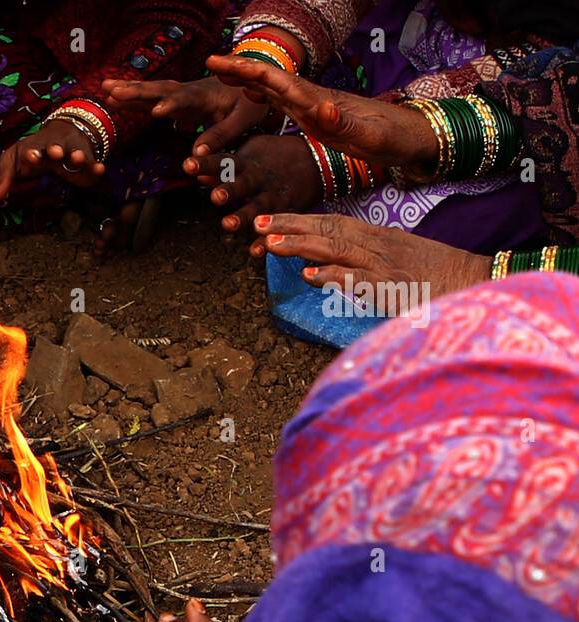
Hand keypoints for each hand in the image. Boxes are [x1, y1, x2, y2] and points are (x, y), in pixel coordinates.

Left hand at [0, 119, 104, 202]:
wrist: (60, 137)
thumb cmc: (31, 153)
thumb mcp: (13, 162)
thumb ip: (3, 181)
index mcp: (35, 149)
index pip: (32, 150)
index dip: (32, 153)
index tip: (31, 156)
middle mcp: (54, 149)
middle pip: (55, 148)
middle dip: (54, 149)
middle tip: (55, 152)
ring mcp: (71, 154)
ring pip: (75, 154)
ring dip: (76, 155)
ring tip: (77, 158)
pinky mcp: (86, 163)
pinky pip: (92, 164)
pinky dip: (96, 166)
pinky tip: (100, 168)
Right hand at [103, 76, 270, 156]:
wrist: (254, 85)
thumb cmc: (251, 104)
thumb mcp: (243, 120)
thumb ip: (220, 136)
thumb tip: (195, 155)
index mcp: (207, 95)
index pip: (186, 100)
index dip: (172, 105)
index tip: (156, 112)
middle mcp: (190, 91)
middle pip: (161, 90)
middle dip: (137, 91)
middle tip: (113, 91)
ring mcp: (181, 94)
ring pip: (152, 91)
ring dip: (129, 90)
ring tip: (105, 90)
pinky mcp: (177, 99)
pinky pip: (152, 98)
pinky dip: (134, 98)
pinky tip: (115, 100)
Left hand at [185, 134, 322, 232]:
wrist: (317, 160)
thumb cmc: (273, 155)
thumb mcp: (248, 151)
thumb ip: (220, 164)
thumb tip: (194, 171)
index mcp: (246, 162)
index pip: (222, 161)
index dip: (206, 163)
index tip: (188, 165)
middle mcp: (259, 179)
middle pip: (242, 184)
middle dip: (229, 190)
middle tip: (216, 195)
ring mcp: (273, 196)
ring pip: (257, 208)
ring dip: (243, 216)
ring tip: (229, 224)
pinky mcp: (287, 211)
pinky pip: (276, 228)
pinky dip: (265, 242)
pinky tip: (255, 251)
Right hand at [205, 56, 437, 173]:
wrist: (411, 137)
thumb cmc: (393, 137)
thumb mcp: (370, 134)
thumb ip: (344, 122)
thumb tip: (320, 109)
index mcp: (318, 102)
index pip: (276, 81)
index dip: (246, 71)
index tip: (219, 63)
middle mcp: (312, 100)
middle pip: (269, 79)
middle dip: (240, 69)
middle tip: (210, 62)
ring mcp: (313, 108)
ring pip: (272, 89)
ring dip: (246, 79)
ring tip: (221, 73)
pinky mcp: (316, 118)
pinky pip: (281, 104)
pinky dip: (261, 95)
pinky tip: (251, 94)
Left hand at [253, 213, 491, 309]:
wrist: (477, 283)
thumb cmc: (435, 275)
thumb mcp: (394, 259)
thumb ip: (359, 262)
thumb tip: (322, 268)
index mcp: (377, 237)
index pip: (330, 223)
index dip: (297, 221)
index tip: (267, 220)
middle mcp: (378, 245)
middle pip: (328, 230)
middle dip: (290, 226)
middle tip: (256, 223)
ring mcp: (386, 265)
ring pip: (338, 249)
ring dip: (303, 246)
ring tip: (270, 245)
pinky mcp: (395, 289)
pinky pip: (361, 280)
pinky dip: (336, 276)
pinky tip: (312, 275)